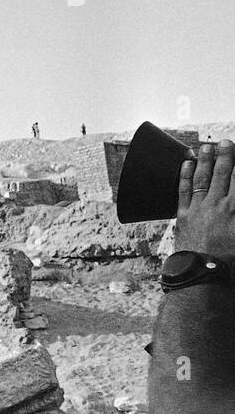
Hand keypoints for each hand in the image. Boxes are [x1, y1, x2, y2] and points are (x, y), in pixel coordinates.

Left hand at [176, 140, 234, 262]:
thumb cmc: (231, 258)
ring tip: (207, 146)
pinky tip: (186, 164)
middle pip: (224, 174)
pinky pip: (184, 190)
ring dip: (205, 161)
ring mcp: (200, 208)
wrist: (205, 272)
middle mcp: (219, 204)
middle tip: (226, 141)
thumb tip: (234, 202)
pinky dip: (185, 175)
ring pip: (203, 178)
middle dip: (226, 155)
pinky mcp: (184, 215)